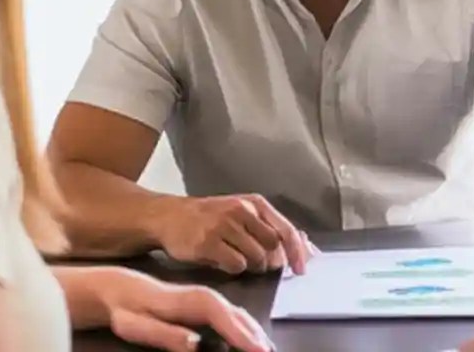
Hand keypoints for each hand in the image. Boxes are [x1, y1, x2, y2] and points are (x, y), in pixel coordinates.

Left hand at [71, 267, 270, 351]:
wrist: (120, 289)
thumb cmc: (126, 310)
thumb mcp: (136, 325)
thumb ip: (165, 335)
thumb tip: (195, 345)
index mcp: (191, 301)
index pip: (224, 317)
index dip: (242, 335)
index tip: (259, 351)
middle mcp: (205, 297)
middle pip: (238, 316)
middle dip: (255, 336)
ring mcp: (207, 298)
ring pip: (239, 315)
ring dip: (254, 332)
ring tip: (267, 348)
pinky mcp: (206, 303)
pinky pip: (233, 315)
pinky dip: (246, 326)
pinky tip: (252, 336)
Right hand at [156, 194, 316, 274]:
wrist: (169, 216)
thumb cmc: (211, 217)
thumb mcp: (242, 213)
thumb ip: (269, 228)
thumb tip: (304, 248)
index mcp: (254, 203)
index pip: (285, 229)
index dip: (297, 251)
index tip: (301, 269)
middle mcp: (241, 211)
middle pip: (272, 246)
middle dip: (269, 260)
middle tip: (257, 263)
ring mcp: (224, 226)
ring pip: (255, 258)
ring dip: (251, 266)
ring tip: (235, 258)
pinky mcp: (208, 242)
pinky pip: (235, 265)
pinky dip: (233, 269)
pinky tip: (221, 260)